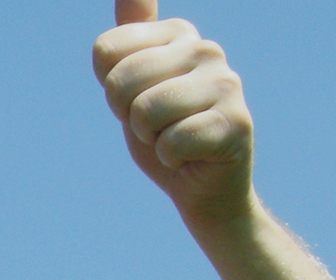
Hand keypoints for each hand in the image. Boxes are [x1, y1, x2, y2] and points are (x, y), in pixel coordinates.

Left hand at [94, 0, 252, 226]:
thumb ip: (128, 38)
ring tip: (174, 137)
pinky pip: (170, 142)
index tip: (139, 98)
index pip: (106, 50)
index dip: (111, 87)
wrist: (201, 184)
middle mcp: (206, 49)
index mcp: (179, 33)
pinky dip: (170, 158)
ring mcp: (226, 84)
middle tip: (156, 125)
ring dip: (150, 138)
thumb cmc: (162, 132)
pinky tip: (191, 155)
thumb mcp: (132, 84)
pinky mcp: (235, 123)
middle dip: (127, 115)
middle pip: (120, 81)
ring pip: (144, 111)